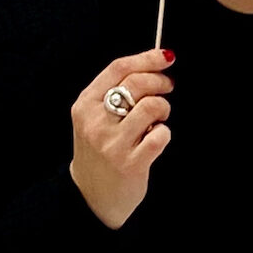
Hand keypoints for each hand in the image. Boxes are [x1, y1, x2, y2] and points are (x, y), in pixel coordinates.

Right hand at [67, 50, 175, 228]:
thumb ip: (116, 90)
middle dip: (160, 81)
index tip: (166, 57)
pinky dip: (164, 134)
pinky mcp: (130, 163)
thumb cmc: (99, 149)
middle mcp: (95, 122)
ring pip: (151, 106)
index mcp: (85, 105)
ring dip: (162, 109)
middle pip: (137, 83)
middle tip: (167, 88)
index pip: (118, 68)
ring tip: (157, 119)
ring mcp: (112, 144)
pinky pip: (161, 135)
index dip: (147, 58)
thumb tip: (156, 61)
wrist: (91, 195)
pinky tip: (154, 140)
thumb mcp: (94, 117)